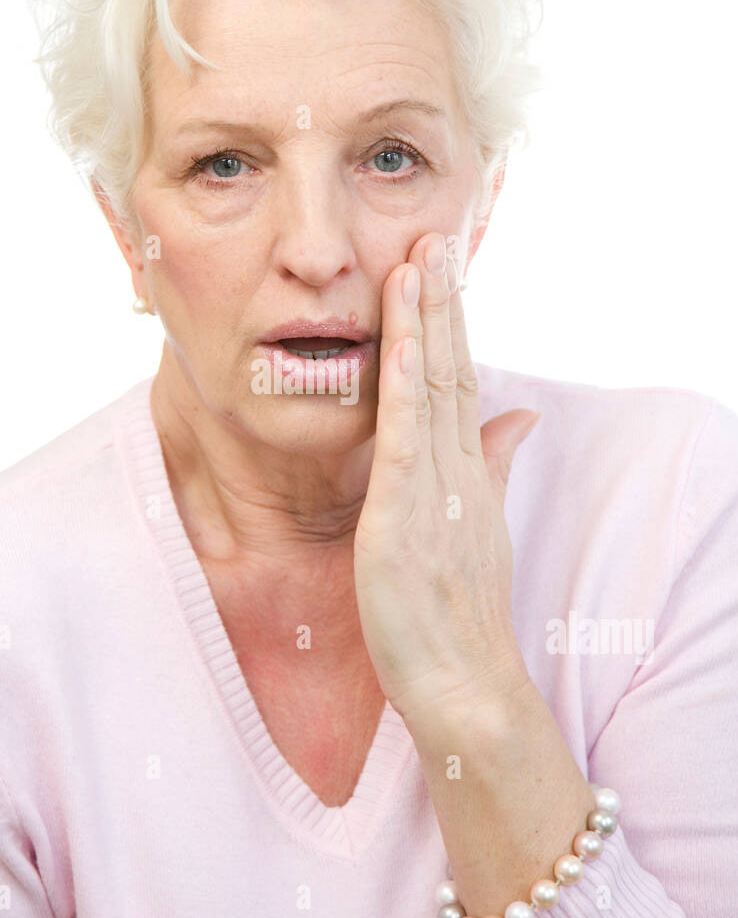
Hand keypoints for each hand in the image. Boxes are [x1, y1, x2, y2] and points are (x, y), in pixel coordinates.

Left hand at [353, 231, 539, 722]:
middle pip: (451, 369)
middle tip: (436, 235)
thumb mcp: (479, 525)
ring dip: (424, 321)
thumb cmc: (460, 612)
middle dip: (442, 301)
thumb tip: (520, 413)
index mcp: (468, 472)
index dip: (451, 322)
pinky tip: (398, 338)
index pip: (460, 381)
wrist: (464, 682)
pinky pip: (404, 435)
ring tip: (419, 261)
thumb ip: (496, 463)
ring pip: (430, 388)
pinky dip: (402, 382)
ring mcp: (435, 489)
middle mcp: (458, 470)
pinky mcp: (405, 513)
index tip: (442, 268)